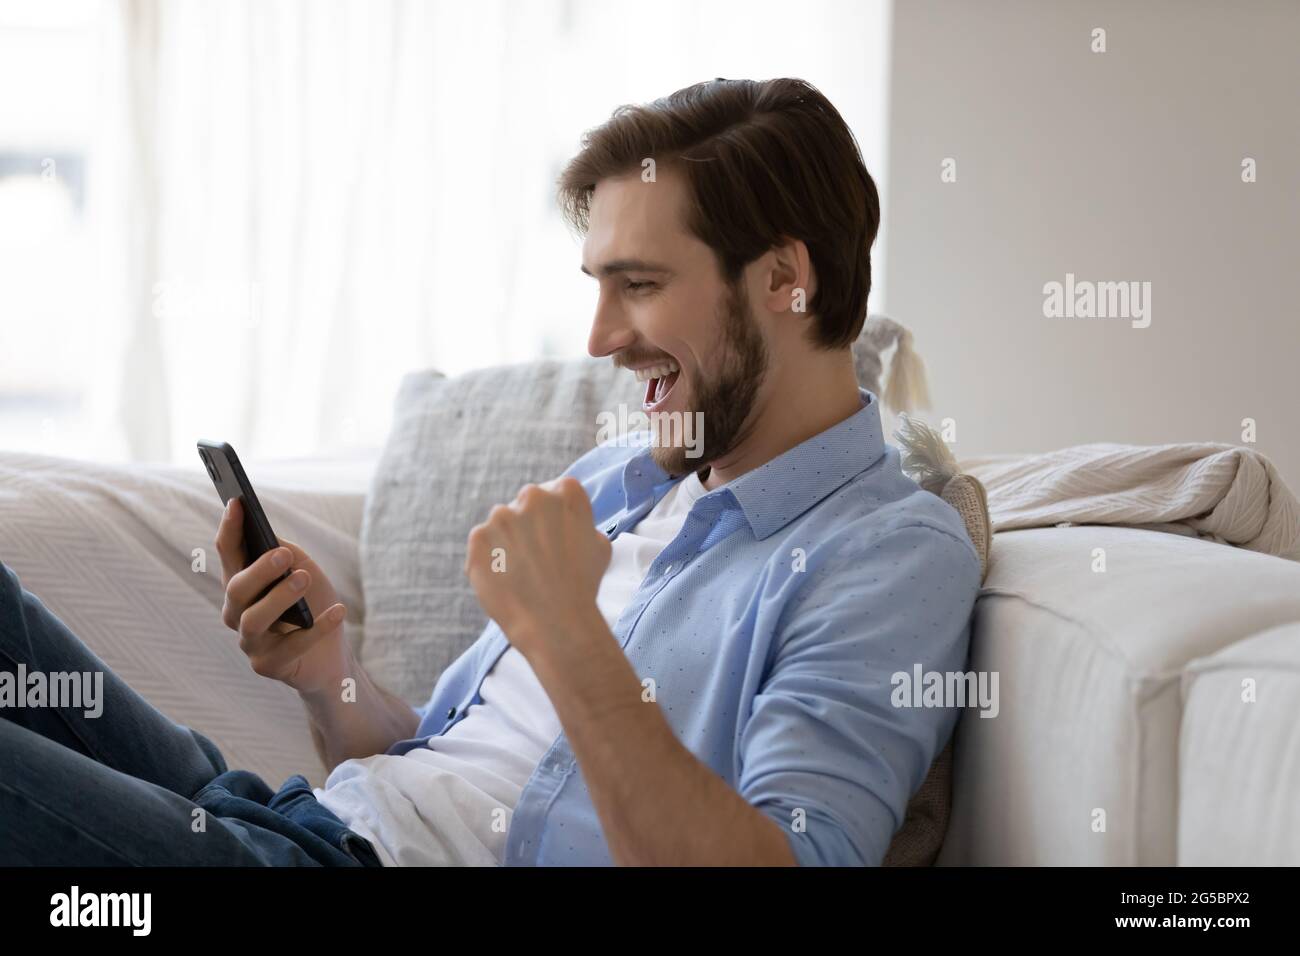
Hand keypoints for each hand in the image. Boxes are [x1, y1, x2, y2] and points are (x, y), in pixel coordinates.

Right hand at [214, 497, 349, 694]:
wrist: (331, 655)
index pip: (228, 554)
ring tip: (304, 579)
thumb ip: (282, 553)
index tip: (237, 503)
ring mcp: (250, 643)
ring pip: (253, 620)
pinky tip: (338, 611)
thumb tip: (267, 535)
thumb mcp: (301, 570)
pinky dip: (317, 628)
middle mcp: (237, 614)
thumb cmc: (312, 606)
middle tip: (284, 554)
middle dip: (258, 570)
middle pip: (236, 589)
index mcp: (242, 585)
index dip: (230, 529)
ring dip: (280, 597)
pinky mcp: (269, 666)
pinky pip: (292, 647)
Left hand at [464, 477, 611, 659]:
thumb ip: (581, 523)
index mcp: (566, 492)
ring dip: (508, 541)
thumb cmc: (583, 585)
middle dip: (529, 525)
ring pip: (502, 524)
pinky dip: (489, 559)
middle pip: (527, 504)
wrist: (556, 622)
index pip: (557, 492)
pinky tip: (506, 579)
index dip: (556, 517)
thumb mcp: (600, 545)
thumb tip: (566, 523)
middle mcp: (532, 496)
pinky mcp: (478, 538)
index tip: (557, 537)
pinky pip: (482, 544)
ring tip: (522, 573)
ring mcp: (501, 516)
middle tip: (538, 558)